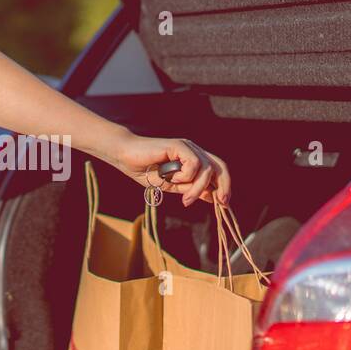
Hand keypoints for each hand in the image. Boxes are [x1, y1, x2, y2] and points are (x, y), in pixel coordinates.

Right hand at [111, 135, 230, 206]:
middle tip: (221, 203)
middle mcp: (194, 151)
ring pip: (206, 170)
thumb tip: (211, 197)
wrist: (125, 157)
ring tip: (184, 200)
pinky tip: (171, 178)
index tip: (224, 204)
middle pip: (219, 167)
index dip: (224, 186)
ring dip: (197, 189)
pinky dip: (185, 176)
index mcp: (194, 160)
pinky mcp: (179, 145)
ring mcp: (187, 147)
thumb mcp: (172, 186)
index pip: (218, 171)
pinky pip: (194, 164)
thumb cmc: (145, 170)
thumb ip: (190, 188)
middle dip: (224, 186)